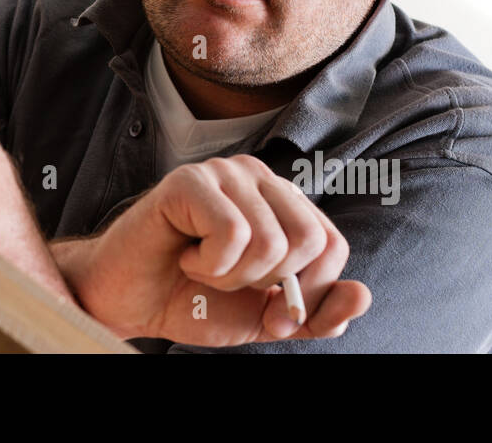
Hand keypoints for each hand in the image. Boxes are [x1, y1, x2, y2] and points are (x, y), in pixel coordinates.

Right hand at [66, 154, 370, 345]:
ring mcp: (223, 173)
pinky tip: (186, 255)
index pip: (332, 244)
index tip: (265, 305)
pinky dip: (210, 264)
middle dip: (270, 283)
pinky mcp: (189, 182)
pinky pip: (232, 234)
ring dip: (233, 276)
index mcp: (282, 202)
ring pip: (271, 241)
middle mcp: (258, 177)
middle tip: (229, 281)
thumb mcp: (264, 317)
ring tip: (202, 266)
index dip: (305, 290)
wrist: (131, 302)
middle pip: (310, 240)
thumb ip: (314, 313)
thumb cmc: (193, 299)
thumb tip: (360, 296)